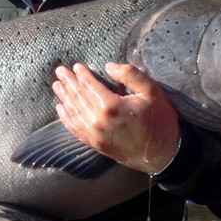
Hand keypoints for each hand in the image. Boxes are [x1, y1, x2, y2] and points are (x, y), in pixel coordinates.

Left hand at [52, 62, 179, 174]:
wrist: (163, 155)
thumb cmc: (160, 121)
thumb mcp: (152, 92)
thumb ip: (130, 75)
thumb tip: (108, 66)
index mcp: (111, 106)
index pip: (89, 85)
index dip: (81, 74)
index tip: (75, 66)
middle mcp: (98, 121)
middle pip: (78, 97)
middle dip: (68, 83)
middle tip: (59, 71)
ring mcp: (95, 135)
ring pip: (74, 112)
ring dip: (64, 97)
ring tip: (57, 86)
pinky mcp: (96, 145)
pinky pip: (75, 129)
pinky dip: (66, 118)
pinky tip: (61, 109)